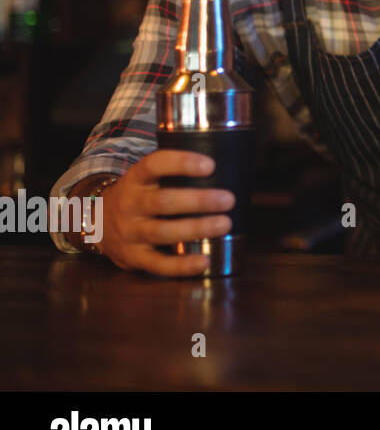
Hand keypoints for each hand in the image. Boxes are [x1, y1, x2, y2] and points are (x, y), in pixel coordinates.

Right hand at [96, 151, 234, 275]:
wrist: (98, 225)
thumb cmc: (140, 197)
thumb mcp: (148, 179)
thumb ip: (176, 174)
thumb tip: (231, 166)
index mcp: (136, 179)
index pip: (154, 165)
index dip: (181, 163)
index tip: (210, 165)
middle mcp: (129, 205)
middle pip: (163, 202)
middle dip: (198, 200)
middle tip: (228, 199)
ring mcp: (129, 233)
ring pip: (162, 232)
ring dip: (196, 228)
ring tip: (224, 224)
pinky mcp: (133, 258)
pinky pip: (158, 264)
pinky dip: (182, 265)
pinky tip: (204, 262)